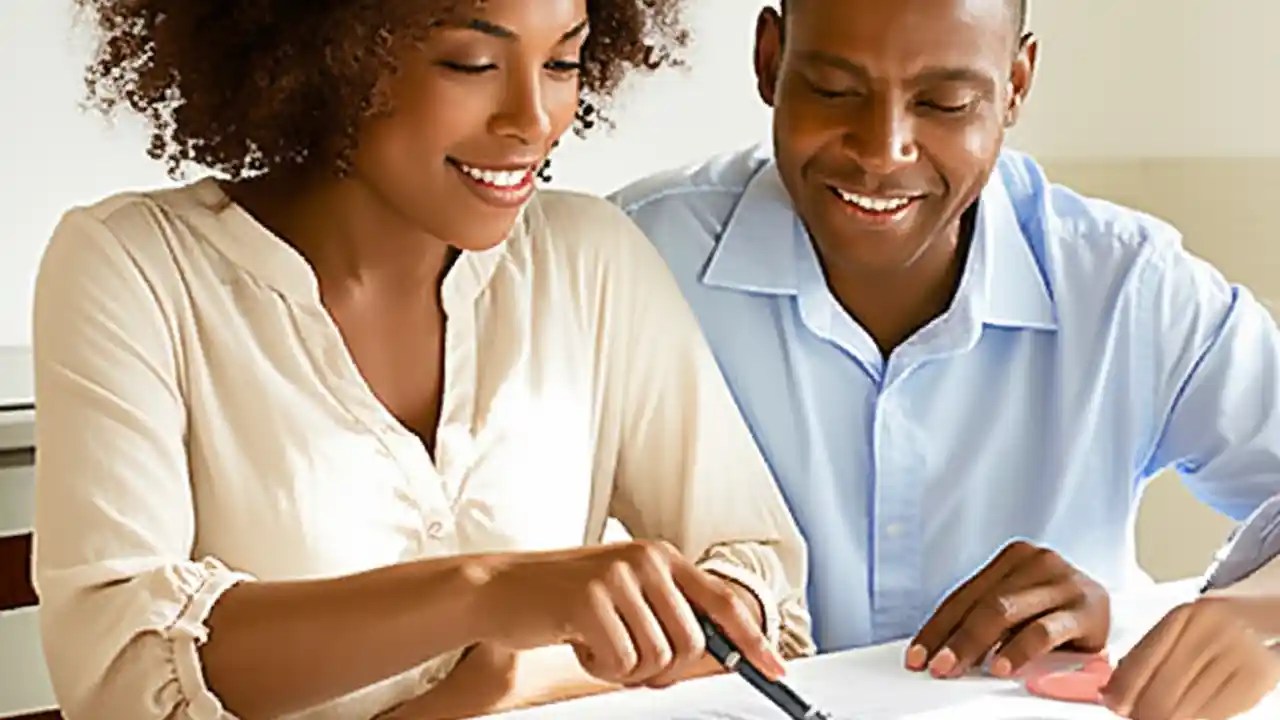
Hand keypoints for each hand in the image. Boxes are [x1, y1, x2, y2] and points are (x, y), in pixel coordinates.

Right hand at [483, 540, 784, 688]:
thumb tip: (715, 657)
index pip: (724, 602)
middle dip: (661, 666)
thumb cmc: (564, 600)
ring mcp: (619, 576)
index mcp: (662, 557)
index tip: (776, 670)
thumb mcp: (625, 595)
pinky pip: (622, 662)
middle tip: (623, 656)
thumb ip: (668, 615)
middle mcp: (647, 560)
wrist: (501, 589)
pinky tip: (578, 643)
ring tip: (596, 642)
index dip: (754, 640)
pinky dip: (601, 668)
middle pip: (692, 645)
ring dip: (626, 668)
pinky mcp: (590, 599)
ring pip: (658, 658)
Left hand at [905, 540, 1109, 679]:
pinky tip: (1003, 666)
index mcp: (1014, 558)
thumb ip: (987, 619)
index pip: (964, 596)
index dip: (936, 627)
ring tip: (958, 667)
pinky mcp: (1089, 607)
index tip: (917, 655)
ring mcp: (1065, 581)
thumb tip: (942, 651)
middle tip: (935, 666)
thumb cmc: (1057, 610)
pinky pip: (1045, 629)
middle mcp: (1038, 561)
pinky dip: (1019, 649)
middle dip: (952, 638)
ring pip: (1007, 612)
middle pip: (982, 603)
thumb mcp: (1019, 608)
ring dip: (976, 644)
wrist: (1110, 608)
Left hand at [1101, 598, 1279, 718]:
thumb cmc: (1204, 630)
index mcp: (1183, 616)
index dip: (1124, 689)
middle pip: (1163, 689)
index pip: (1143, 660)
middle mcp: (1212, 633)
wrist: (1255, 623)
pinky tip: (1182, 715)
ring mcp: (1237, 655)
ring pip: (1186, 707)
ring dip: (1165, 718)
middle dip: (1142, 709)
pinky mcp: (1256, 680)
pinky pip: (1212, 714)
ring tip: (1155, 716)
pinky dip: (1192, 719)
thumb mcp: (1174, 629)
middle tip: (1133, 715)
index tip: (1112, 702)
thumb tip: (1112, 693)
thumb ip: (1144, 654)